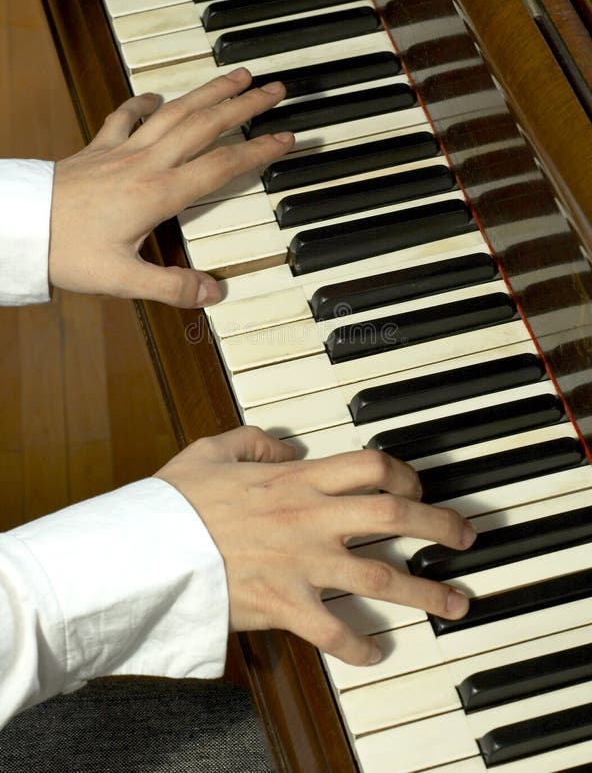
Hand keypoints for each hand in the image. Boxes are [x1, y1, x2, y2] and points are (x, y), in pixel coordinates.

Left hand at [49, 69, 293, 305]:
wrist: (18, 226)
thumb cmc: (66, 251)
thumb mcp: (121, 279)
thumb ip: (171, 287)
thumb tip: (213, 293)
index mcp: (157, 194)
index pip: (220, 166)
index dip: (257, 151)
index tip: (285, 138)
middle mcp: (145, 164)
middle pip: (204, 125)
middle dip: (243, 104)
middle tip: (274, 89)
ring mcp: (121, 151)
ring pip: (174, 112)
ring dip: (207, 92)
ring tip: (234, 76)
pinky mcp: (97, 149)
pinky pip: (124, 116)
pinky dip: (142, 101)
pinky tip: (154, 95)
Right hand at [155, 426, 475, 665]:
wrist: (149, 549)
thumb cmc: (178, 502)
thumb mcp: (212, 449)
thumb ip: (253, 439)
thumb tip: (281, 442)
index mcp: (295, 479)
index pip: (370, 466)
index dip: (405, 472)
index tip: (417, 485)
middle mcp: (310, 518)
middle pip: (394, 515)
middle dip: (439, 525)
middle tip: (465, 537)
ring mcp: (302, 563)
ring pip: (381, 575)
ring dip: (426, 591)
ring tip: (456, 603)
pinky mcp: (286, 604)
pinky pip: (334, 630)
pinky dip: (360, 646)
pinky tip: (378, 653)